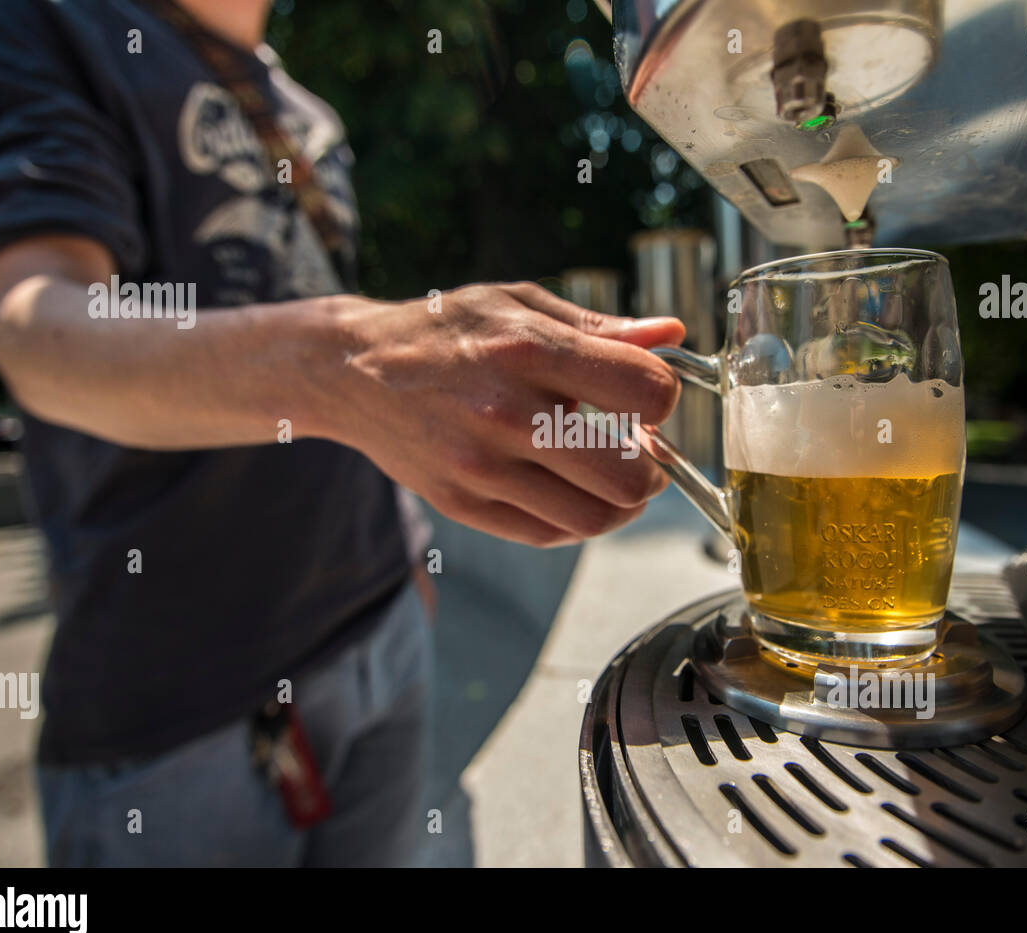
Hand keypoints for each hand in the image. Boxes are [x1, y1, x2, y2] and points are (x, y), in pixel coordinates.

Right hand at [312, 282, 685, 546]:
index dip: (664, 400)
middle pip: (628, 476)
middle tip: (642, 451)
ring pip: (594, 518)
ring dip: (622, 504)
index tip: (647, 401)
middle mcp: (507, 414)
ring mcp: (482, 467)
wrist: (354, 369)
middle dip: (654, 468)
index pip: (645, 393)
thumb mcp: (520, 305)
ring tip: (613, 476)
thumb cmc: (447, 331)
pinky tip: (572, 491)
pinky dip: (578, 520)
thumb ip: (600, 326)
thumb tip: (672, 335)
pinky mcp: (463, 504)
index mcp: (529, 350)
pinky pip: (548, 534)